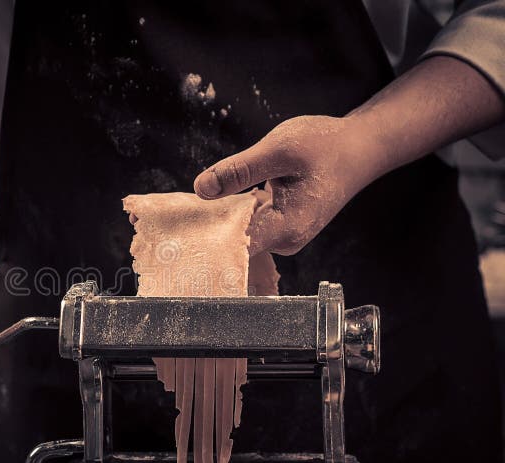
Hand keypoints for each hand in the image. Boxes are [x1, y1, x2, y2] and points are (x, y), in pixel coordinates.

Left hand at [193, 57, 504, 255]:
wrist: (360, 148)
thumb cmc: (327, 146)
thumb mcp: (279, 149)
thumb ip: (239, 170)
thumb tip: (201, 189)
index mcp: (287, 227)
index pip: (235, 245)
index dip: (204, 237)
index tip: (175, 231)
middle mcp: (285, 240)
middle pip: (234, 242)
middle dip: (207, 226)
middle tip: (173, 214)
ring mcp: (283, 236)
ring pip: (239, 232)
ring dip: (219, 217)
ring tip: (192, 204)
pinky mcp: (280, 227)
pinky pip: (248, 224)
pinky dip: (233, 212)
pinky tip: (217, 199)